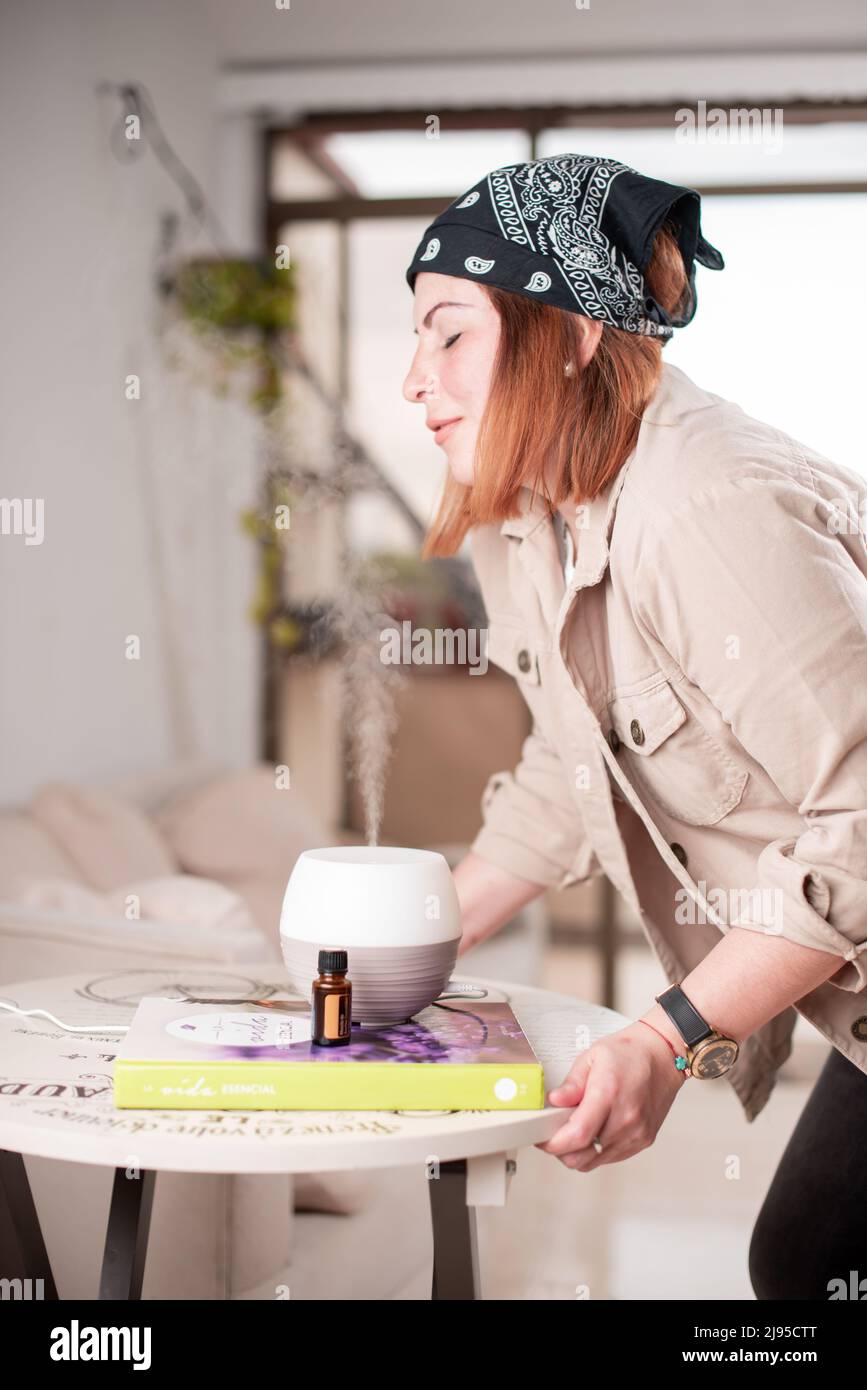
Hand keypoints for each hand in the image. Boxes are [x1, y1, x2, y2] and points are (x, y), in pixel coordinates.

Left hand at [534, 1021, 686, 1170]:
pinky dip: (595, 1151)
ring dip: (578, 1152)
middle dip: (560, 1150)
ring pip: (594, 1162)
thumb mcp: (592, 1057)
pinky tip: (593, 1132)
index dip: (554, 1143)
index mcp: (608, 1094)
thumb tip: (554, 1101)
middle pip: (582, 1156)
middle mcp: (625, 1119)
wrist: (663, 1056)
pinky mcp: (643, 1141)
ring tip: (574, 1130)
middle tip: (554, 1133)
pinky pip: (610, 1158)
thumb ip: (572, 1083)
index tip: (542, 1137)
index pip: (577, 1135)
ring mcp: (636, 1134)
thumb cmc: (630, 1053)